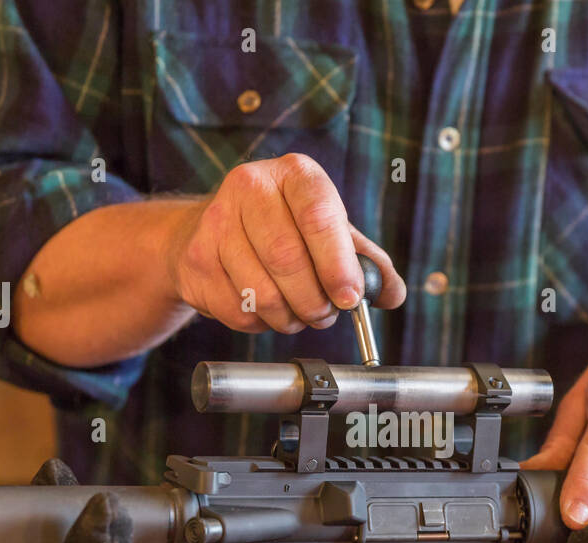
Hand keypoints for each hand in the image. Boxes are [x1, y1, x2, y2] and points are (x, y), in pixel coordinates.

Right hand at [166, 153, 404, 333]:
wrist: (210, 231)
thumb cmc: (283, 231)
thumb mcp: (331, 235)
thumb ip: (368, 263)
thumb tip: (391, 293)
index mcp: (295, 174)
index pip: (318, 215)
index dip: (337, 263)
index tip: (350, 298)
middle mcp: (250, 186)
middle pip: (287, 258)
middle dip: (314, 302)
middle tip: (326, 315)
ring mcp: (216, 222)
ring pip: (262, 292)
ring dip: (289, 318)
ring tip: (298, 313)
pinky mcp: (196, 259)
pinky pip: (239, 311)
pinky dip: (261, 323)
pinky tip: (265, 309)